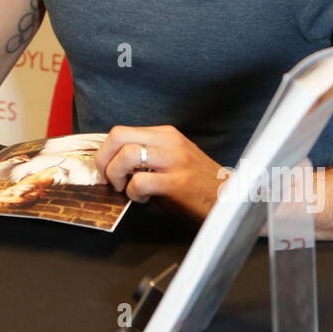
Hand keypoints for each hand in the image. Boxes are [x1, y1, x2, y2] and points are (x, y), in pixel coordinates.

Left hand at [93, 125, 227, 221]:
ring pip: (127, 155)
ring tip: (126, 189)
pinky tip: (144, 199)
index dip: (104, 151)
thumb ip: (146, 156)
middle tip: (108, 179)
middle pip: (118, 136)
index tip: (104, 169)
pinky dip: (133, 194)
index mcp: (166, 135)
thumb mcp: (172, 160)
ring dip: (117, 176)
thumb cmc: (197, 184)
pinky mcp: (178, 182)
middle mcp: (170, 142)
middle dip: (103, 159)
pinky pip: (140, 182)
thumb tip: (112, 163)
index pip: (121, 131)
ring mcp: (175, 161)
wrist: (229, 201)